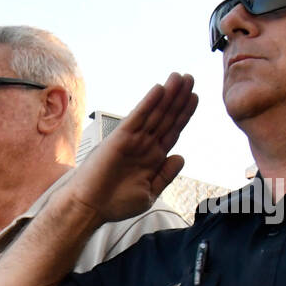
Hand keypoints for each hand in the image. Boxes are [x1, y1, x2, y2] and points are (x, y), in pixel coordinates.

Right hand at [59, 72, 196, 225]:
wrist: (91, 208)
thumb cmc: (115, 204)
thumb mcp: (149, 193)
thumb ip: (165, 175)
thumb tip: (180, 156)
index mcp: (153, 158)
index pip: (172, 130)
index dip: (184, 114)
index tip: (194, 97)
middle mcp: (144, 146)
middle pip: (166, 117)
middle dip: (178, 98)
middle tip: (190, 78)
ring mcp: (133, 140)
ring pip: (155, 113)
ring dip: (168, 95)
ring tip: (180, 77)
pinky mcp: (120, 138)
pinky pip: (137, 118)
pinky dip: (148, 103)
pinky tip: (159, 89)